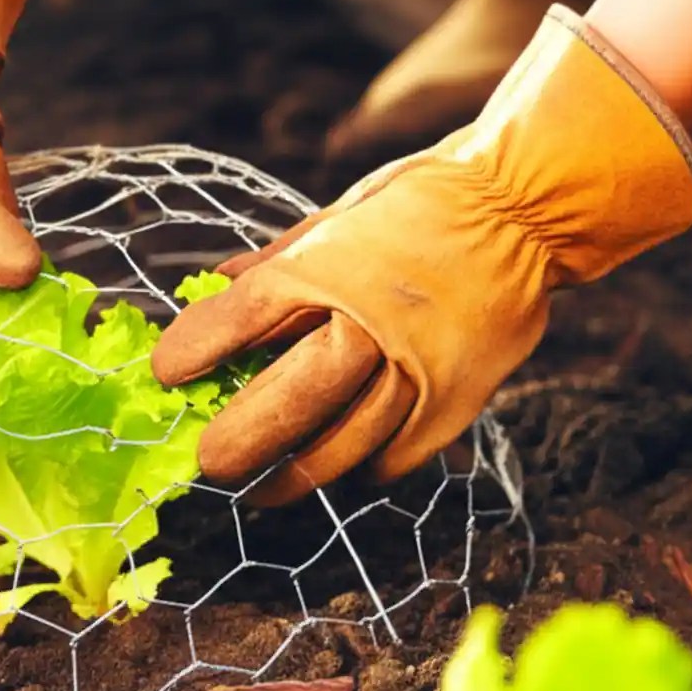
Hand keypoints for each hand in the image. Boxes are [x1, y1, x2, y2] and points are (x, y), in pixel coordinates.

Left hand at [152, 6, 691, 505]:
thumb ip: (275, 260)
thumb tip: (212, 281)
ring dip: (287, 478)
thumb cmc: (420, 202)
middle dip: (233, 445)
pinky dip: (357, 469)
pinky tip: (336, 467)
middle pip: (281, 406)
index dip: (192, 352)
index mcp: (324, 268)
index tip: (166, 375)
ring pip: (335, 450)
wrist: (524, 207)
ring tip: (260, 488)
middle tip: (207, 463)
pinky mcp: (454, 403)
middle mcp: (363, 324)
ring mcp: (413, 370)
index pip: (236, 321)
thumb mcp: (336, 214)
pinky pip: (391, 458)